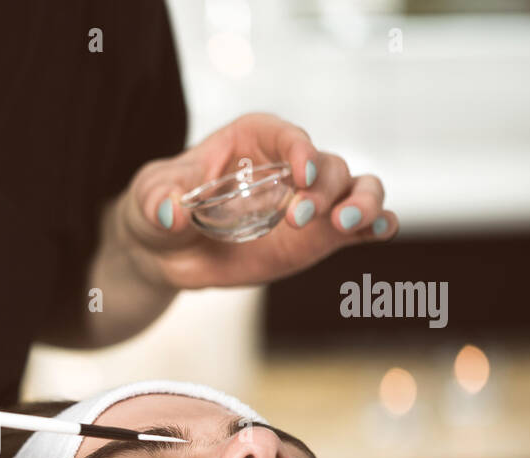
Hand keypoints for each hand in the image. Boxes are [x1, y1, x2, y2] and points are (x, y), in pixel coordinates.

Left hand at [113, 112, 397, 290]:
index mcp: (254, 138)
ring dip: (362, 203)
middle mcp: (291, 164)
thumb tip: (172, 212)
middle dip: (324, 188)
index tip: (299, 176)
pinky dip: (376, 226)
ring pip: (356, 188)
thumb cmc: (159, 208)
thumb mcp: (148, 199)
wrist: (166, 250)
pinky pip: (359, 226)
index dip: (300, 151)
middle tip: (299, 217)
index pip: (288, 136)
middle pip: (328, 165)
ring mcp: (309, 200)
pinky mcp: (318, 236)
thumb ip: (159, 202)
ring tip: (348, 225)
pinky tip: (380, 233)